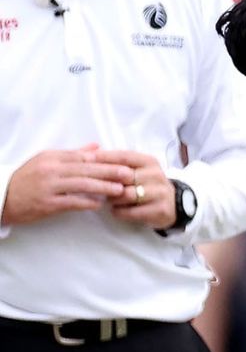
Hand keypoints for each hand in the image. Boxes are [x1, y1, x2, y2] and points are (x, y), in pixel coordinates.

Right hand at [1, 145, 135, 223]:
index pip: (83, 157)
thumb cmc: (28, 178)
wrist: (4, 196)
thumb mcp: (47, 160)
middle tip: (128, 174)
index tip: (123, 162)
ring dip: (103, 187)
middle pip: (86, 169)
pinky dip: (86, 202)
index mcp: (53, 157)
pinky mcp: (47, 203)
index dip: (105, 160)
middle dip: (109, 171)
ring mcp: (49, 186)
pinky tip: (99, 204)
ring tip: (120, 189)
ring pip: (81, 184)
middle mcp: (51, 169)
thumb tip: (97, 148)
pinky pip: (71, 202)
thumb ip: (73, 154)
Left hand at [97, 150, 177, 227]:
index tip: (86, 160)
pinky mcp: (160, 209)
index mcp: (149, 161)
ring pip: (126, 194)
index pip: (124, 156)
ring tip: (108, 200)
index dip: (105, 157)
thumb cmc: (147, 186)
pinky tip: (116, 210)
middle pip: (123, 176)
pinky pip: (132, 211)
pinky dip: (120, 212)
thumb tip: (90, 154)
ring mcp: (160, 192)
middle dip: (106, 181)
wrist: (173, 205)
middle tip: (93, 185)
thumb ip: (119, 164)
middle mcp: (156, 175)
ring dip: (112, 199)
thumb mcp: (138, 170)